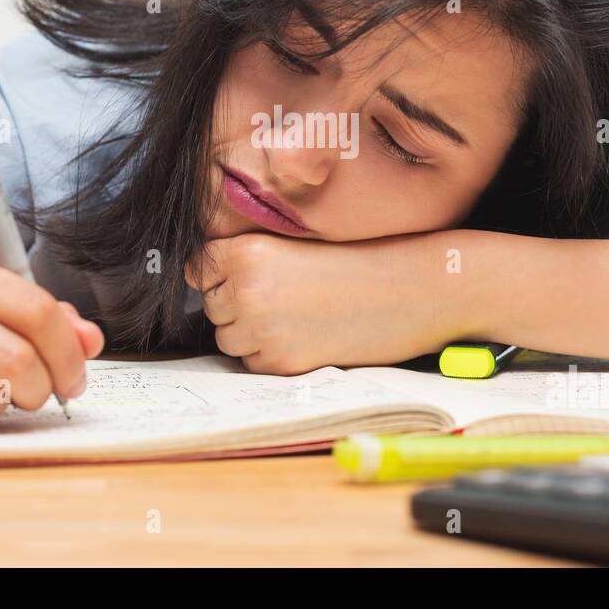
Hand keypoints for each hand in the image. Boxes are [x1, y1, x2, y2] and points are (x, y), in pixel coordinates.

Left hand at [184, 230, 473, 374]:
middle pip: (211, 306)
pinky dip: (271, 354)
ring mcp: (261, 331)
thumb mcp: (299, 245)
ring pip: (228, 338)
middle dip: (236, 305)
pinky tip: (305, 336)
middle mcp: (245, 292)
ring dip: (250, 332)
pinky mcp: (280, 363)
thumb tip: (211, 281)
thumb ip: (253, 259)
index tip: (243, 275)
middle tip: (282, 297)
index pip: (198, 268)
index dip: (220, 273)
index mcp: (247, 253)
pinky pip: (254, 363)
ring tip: (295, 317)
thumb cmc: (362, 261)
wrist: (410, 290)